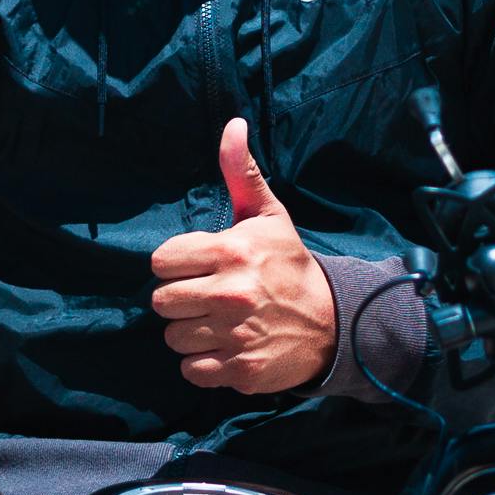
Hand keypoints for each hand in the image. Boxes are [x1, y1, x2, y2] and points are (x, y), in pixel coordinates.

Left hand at [149, 118, 336, 394]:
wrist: (332, 322)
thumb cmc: (289, 264)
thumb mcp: (269, 216)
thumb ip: (242, 173)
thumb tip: (232, 125)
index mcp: (231, 252)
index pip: (162, 261)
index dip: (176, 263)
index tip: (197, 266)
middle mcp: (231, 294)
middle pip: (161, 301)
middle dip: (180, 298)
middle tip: (206, 295)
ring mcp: (235, 335)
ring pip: (174, 338)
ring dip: (190, 332)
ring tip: (217, 321)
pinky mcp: (240, 370)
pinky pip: (191, 370)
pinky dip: (203, 363)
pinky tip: (224, 346)